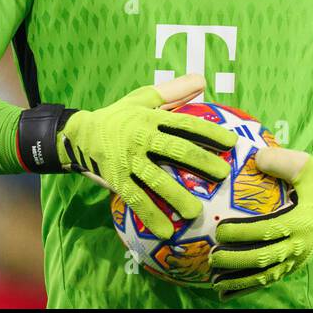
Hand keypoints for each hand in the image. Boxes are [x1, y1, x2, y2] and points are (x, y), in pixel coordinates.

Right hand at [59, 74, 238, 239]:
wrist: (80, 133)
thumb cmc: (120, 116)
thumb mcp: (143, 98)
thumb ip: (173, 92)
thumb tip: (203, 81)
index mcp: (151, 118)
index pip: (185, 124)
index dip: (209, 132)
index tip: (232, 143)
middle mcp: (141, 138)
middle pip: (175, 150)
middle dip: (201, 162)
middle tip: (223, 175)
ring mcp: (129, 161)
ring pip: (156, 179)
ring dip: (176, 196)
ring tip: (196, 212)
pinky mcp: (117, 179)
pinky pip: (136, 199)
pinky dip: (150, 215)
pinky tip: (166, 231)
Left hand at [210, 146, 312, 298]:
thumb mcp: (307, 166)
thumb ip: (283, 161)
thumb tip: (256, 158)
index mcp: (302, 222)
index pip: (267, 231)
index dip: (242, 233)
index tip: (220, 229)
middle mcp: (300, 246)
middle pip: (263, 259)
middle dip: (235, 260)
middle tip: (212, 256)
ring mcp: (297, 259)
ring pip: (264, 276)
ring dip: (238, 280)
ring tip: (214, 279)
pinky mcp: (293, 266)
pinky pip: (268, 280)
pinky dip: (247, 288)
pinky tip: (226, 292)